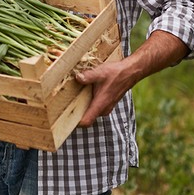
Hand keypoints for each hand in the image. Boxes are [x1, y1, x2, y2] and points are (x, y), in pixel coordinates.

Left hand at [74, 30, 189, 127]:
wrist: (130, 72)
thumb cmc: (115, 73)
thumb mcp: (100, 72)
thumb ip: (88, 76)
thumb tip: (77, 77)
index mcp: (100, 104)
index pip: (86, 122)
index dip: (75, 122)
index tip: (65, 117)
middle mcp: (103, 109)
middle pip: (86, 118)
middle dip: (76, 113)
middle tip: (64, 105)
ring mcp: (106, 107)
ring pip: (91, 112)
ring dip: (83, 107)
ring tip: (72, 97)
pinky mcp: (107, 103)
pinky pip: (95, 107)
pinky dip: (89, 103)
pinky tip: (84, 93)